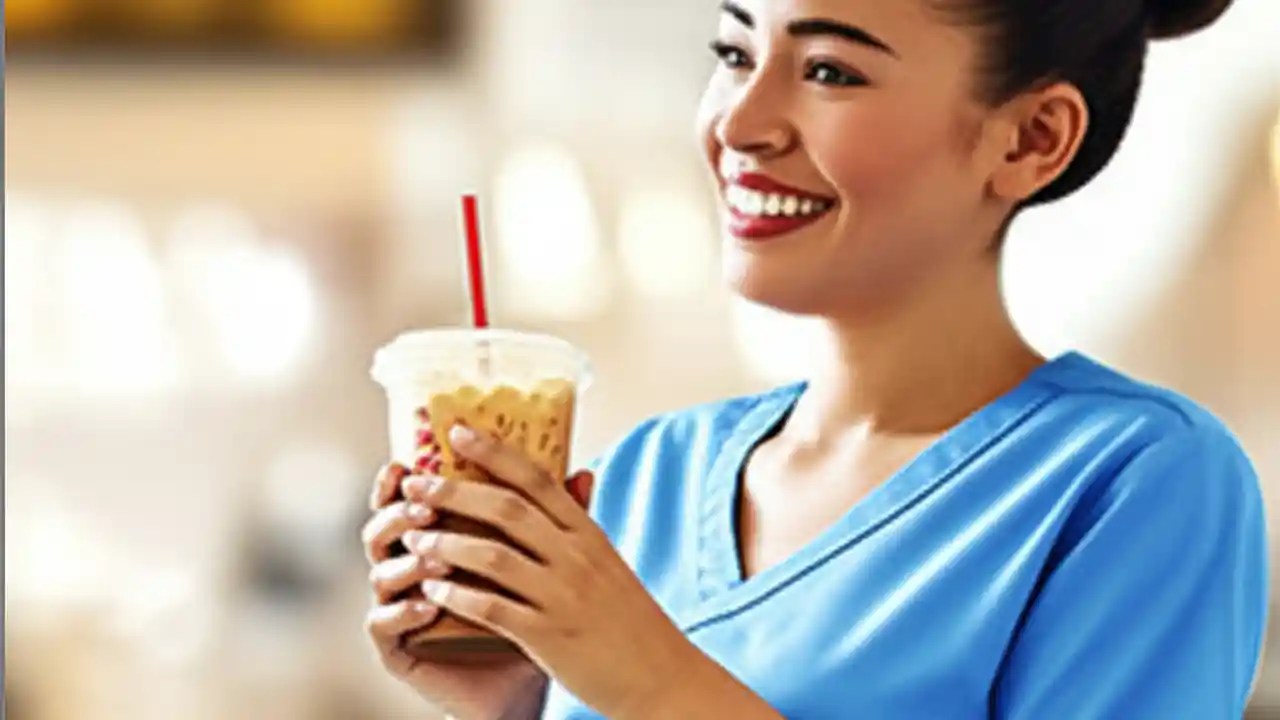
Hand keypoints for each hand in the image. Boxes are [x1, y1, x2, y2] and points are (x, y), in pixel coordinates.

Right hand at [362, 462, 546, 719]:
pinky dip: (402, 609)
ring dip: (407, 560)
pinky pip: (382, 623)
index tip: (410, 460)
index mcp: (437, 538)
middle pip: (384, 529)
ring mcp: (400, 607)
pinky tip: (429, 602)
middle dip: (399, 513)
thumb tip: (584, 474)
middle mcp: (412, 568)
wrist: (527, 686)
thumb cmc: (530, 618)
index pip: (410, 500)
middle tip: (422, 508)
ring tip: (435, 556)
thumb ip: (558, 522)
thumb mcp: (541, 567)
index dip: (401, 479)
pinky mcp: (398, 648)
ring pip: (380, 572)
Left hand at [399, 426, 700, 718]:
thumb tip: (575, 473)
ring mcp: (562, 596)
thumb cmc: (630, 619)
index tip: (457, 431)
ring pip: (493, 556)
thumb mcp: (609, 560)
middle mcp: (575, 557)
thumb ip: (581, 521)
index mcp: (587, 534)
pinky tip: (433, 589)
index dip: (494, 451)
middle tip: (416, 484)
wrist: (660, 678)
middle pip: (506, 509)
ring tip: (414, 540)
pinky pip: (492, 608)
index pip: (537, 478)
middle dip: (454, 491)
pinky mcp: (548, 636)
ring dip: (446, 544)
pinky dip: (457, 595)